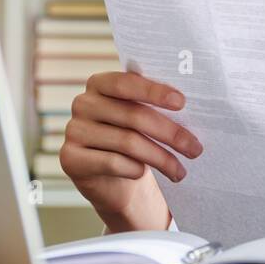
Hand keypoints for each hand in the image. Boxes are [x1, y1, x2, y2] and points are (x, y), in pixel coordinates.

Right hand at [60, 71, 202, 233]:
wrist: (111, 180)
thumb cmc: (132, 140)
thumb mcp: (141, 118)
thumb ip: (153, 105)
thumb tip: (185, 104)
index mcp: (99, 84)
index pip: (126, 83)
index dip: (153, 91)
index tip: (181, 103)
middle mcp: (82, 103)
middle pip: (133, 116)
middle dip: (169, 133)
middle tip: (194, 148)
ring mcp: (74, 131)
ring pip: (127, 142)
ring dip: (160, 158)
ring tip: (180, 171)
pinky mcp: (70, 158)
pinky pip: (112, 162)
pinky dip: (134, 169)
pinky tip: (144, 173)